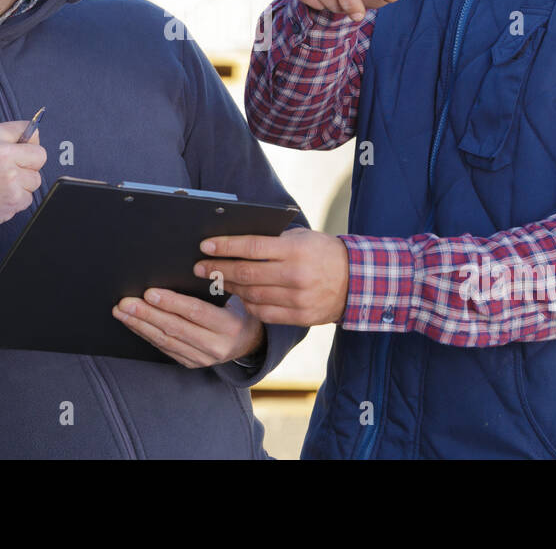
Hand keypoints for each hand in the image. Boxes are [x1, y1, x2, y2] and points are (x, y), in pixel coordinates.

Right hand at [0, 120, 45, 245]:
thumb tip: (27, 138)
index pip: (28, 129)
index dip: (29, 142)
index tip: (26, 148)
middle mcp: (2, 153)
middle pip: (40, 155)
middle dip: (30, 165)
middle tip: (13, 172)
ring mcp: (10, 176)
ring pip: (35, 179)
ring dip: (23, 185)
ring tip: (0, 187)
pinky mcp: (14, 198)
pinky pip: (28, 198)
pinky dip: (17, 201)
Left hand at [112, 288, 264, 368]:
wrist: (249, 343)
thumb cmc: (239, 311)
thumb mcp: (237, 297)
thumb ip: (216, 286)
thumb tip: (186, 266)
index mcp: (229, 326)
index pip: (195, 312)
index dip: (171, 303)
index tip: (149, 292)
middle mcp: (215, 346)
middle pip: (175, 328)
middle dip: (147, 314)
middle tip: (125, 302)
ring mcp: (202, 358)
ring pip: (166, 340)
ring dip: (140, 325)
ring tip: (122, 312)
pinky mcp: (191, 363)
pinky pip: (164, 348)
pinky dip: (146, 335)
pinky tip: (133, 323)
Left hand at [196, 227, 349, 326]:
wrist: (356, 282)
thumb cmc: (323, 253)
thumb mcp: (302, 237)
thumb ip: (273, 240)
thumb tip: (234, 240)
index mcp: (295, 250)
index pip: (252, 247)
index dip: (225, 246)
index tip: (205, 246)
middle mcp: (295, 275)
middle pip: (246, 273)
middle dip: (218, 270)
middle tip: (199, 267)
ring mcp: (297, 299)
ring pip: (251, 294)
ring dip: (229, 287)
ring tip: (215, 281)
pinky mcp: (299, 317)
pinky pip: (263, 313)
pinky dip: (247, 304)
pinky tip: (239, 296)